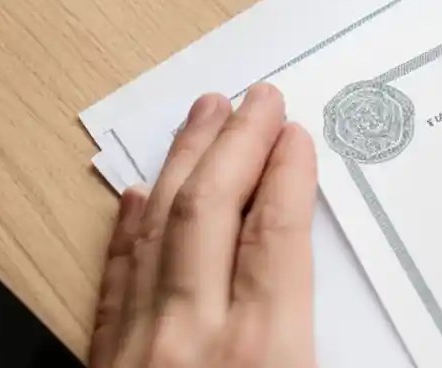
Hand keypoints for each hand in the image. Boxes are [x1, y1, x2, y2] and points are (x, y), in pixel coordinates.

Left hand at [90, 85, 317, 367]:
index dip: (287, 173)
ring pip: (156, 231)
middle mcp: (194, 335)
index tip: (294, 134)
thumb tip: (338, 278)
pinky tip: (138, 196)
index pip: (274, 233)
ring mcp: (139, 347)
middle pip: (211, 212)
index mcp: (263, 349)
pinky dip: (127, 231)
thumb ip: (322, 333)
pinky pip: (112, 282)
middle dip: (237, 144)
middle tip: (258, 100)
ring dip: (183, 164)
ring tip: (203, 116)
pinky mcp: (103, 364)